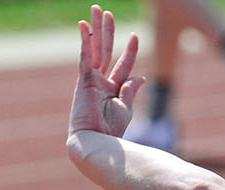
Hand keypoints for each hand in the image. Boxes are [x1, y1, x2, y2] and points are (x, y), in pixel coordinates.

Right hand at [73, 5, 142, 138]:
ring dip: (96, 28)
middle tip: (106, 12)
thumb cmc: (110, 131)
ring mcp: (90, 80)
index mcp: (111, 89)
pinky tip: (84, 26)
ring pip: (95, 48)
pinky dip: (85, 41)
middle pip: (105, 50)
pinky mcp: (83, 80)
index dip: (130, 50)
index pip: (123, 64)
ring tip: (97, 10)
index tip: (135, 35)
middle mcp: (99, 82)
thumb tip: (140, 77)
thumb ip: (130, 90)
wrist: (96, 142)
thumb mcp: (125, 108)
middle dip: (106, 31)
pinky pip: (85, 56)